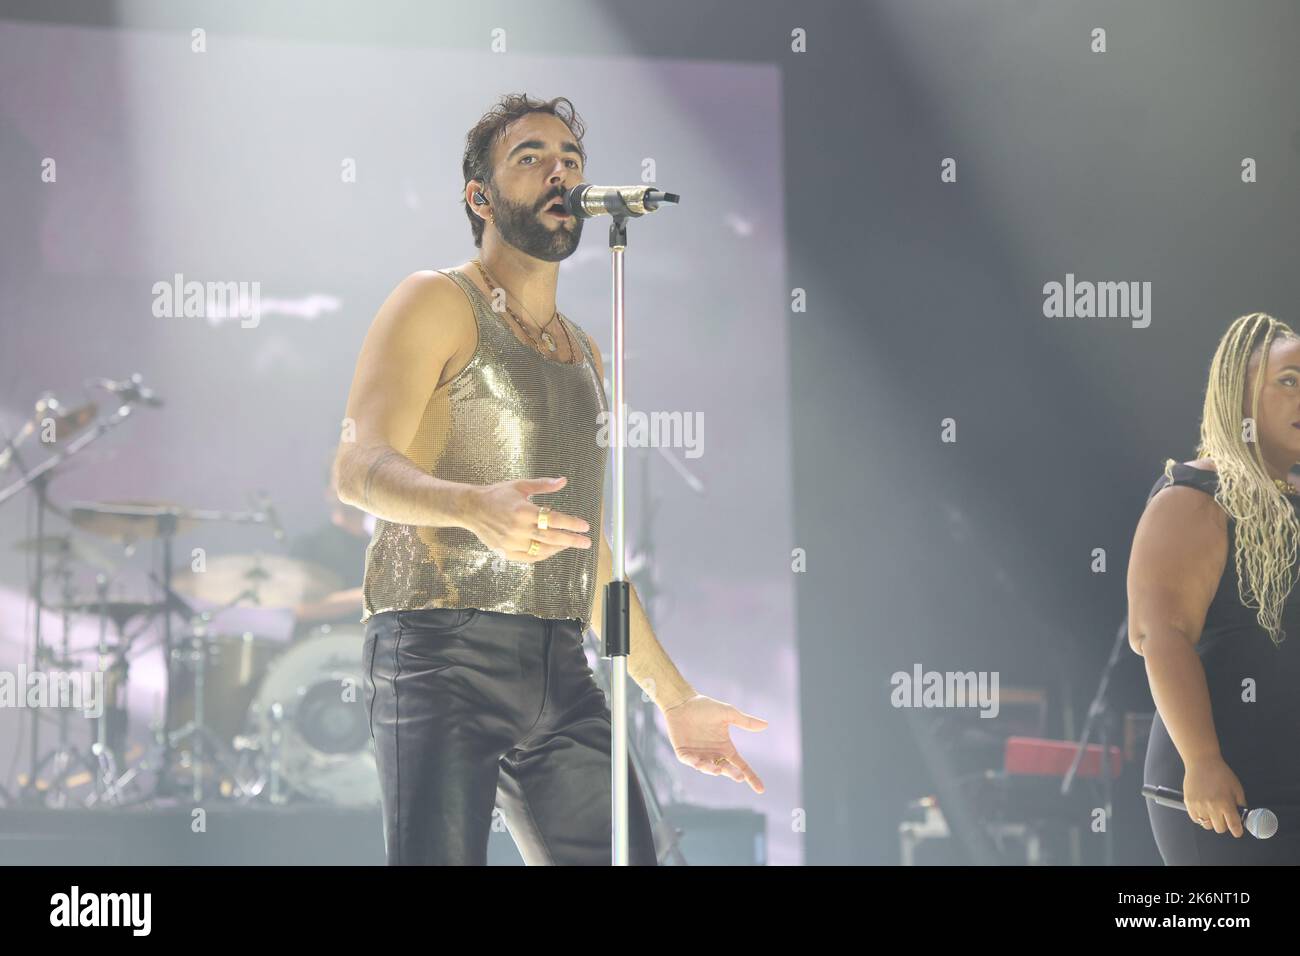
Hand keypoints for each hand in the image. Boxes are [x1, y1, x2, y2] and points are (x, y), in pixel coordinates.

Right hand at [462, 476, 592, 562]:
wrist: (471, 508)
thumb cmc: (496, 495)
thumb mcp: (520, 486)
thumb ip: (543, 485)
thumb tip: (563, 481)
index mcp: (523, 511)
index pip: (553, 519)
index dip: (571, 523)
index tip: (585, 526)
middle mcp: (518, 529)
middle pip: (551, 537)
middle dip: (571, 540)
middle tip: (586, 542)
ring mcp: (512, 543)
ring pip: (542, 550)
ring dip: (559, 548)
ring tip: (569, 544)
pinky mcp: (506, 552)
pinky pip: (530, 557)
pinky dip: (543, 555)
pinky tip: (552, 550)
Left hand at [662, 694, 766, 793]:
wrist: (683, 702)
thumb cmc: (706, 707)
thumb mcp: (728, 713)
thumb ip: (745, 721)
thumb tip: (766, 725)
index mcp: (725, 747)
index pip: (741, 765)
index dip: (751, 777)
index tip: (761, 789)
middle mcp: (713, 754)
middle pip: (726, 768)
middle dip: (732, 773)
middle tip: (739, 777)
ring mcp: (698, 755)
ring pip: (707, 767)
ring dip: (712, 770)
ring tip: (718, 770)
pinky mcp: (684, 753)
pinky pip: (689, 761)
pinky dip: (694, 763)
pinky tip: (698, 762)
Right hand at [1183, 755, 1246, 836]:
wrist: (1202, 762)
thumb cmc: (1220, 773)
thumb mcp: (1237, 788)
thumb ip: (1241, 804)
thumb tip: (1242, 816)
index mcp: (1226, 804)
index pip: (1234, 827)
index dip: (1237, 831)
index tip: (1237, 831)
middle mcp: (1212, 807)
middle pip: (1220, 829)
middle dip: (1224, 824)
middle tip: (1224, 816)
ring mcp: (1199, 806)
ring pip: (1207, 825)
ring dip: (1211, 821)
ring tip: (1212, 811)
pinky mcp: (1189, 803)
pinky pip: (1195, 819)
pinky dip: (1200, 817)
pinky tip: (1204, 809)